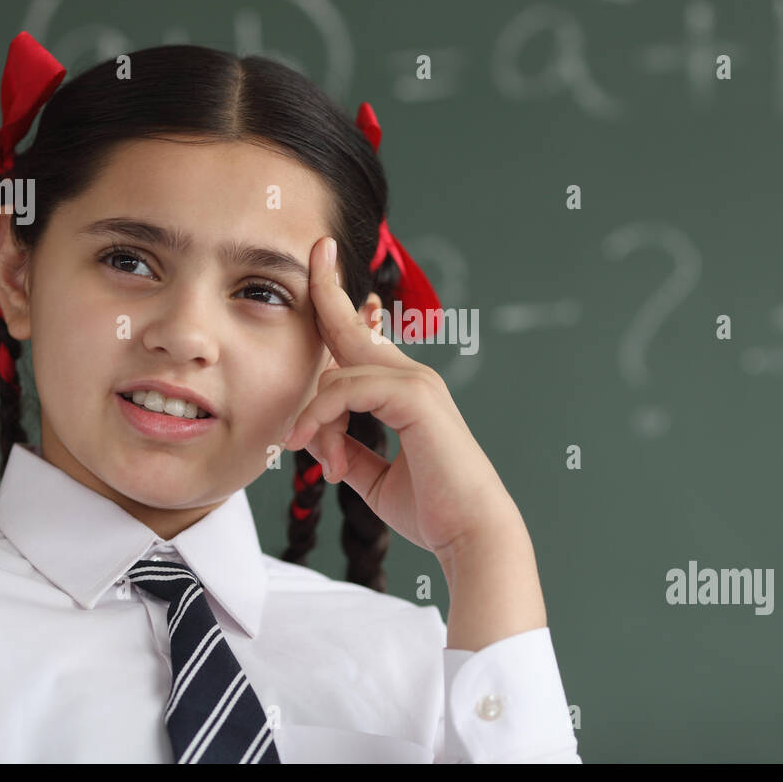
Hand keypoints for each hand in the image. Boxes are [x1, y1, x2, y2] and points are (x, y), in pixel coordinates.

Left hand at [281, 236, 520, 558]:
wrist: (470, 533)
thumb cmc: (433, 508)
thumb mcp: (372, 477)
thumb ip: (344, 451)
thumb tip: (312, 437)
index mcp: (405, 391)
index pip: (364, 341)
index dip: (342, 306)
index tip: (326, 269)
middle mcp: (413, 377)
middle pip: (353, 327)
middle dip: (329, 288)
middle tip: (317, 248)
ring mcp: (417, 383)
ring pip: (339, 375)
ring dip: (317, 420)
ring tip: (321, 463)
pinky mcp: (415, 397)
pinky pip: (349, 390)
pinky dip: (324, 416)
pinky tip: (315, 446)